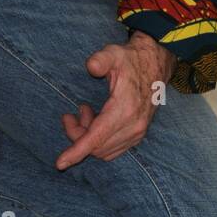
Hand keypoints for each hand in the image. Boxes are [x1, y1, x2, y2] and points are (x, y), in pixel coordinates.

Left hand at [55, 32, 174, 169]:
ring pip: (103, 150)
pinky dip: (99, 141)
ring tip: (84, 111)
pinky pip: (112, 149)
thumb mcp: (114, 53)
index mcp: (125, 109)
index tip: (60, 163)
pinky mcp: (138, 135)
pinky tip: (96, 120)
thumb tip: (91, 67)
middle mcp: (133, 126)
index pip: (96, 138)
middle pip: (96, 147)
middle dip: (77, 135)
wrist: (156, 64)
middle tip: (69, 115)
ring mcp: (138, 133)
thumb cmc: (131, 59)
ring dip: (87, 137)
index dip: (76, 151)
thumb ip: (101, 59)